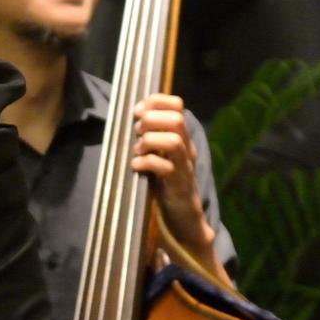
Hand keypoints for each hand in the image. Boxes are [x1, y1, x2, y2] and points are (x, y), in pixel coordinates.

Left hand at [128, 93, 211, 252]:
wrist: (185, 218)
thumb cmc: (167, 185)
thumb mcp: (159, 155)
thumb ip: (151, 137)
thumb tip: (132, 118)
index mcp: (182, 137)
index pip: (177, 105)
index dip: (156, 101)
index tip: (137, 110)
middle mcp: (186, 149)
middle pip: (177, 119)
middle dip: (152, 119)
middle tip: (137, 131)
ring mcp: (184, 166)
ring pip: (174, 141)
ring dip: (150, 141)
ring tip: (138, 150)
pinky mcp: (178, 185)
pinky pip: (165, 167)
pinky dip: (146, 162)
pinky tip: (136, 166)